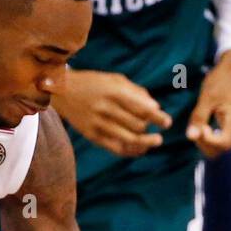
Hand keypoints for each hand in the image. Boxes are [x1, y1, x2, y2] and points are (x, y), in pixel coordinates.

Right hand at [54, 69, 171, 156]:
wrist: (63, 91)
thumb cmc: (94, 83)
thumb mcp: (115, 80)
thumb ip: (136, 92)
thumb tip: (155, 108)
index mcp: (114, 92)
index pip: (141, 108)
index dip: (157, 118)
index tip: (167, 123)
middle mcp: (106, 109)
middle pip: (136, 125)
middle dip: (151, 130)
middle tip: (160, 132)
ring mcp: (97, 124)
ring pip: (127, 139)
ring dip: (144, 143)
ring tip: (155, 142)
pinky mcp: (91, 135)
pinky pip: (114, 148)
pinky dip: (129, 151)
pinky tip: (139, 149)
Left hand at [185, 51, 230, 158]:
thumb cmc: (220, 82)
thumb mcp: (206, 98)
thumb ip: (198, 118)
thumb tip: (191, 137)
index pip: (222, 144)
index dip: (206, 140)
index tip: (200, 126)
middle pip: (220, 149)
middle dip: (203, 143)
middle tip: (196, 126)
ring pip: (219, 149)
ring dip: (205, 142)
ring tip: (200, 124)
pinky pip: (220, 143)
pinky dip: (209, 139)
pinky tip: (204, 126)